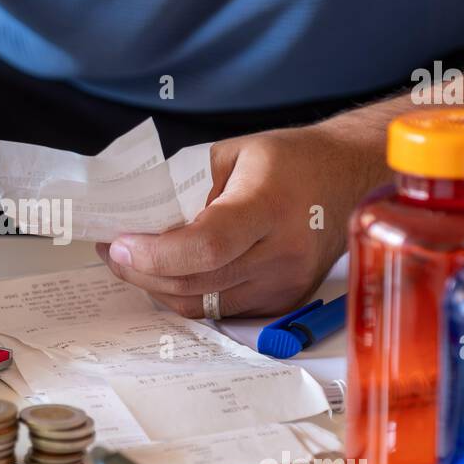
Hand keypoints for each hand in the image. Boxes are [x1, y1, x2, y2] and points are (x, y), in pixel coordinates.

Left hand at [96, 125, 384, 317]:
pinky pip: (219, 310)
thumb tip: (134, 215)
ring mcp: (285, 285)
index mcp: (269, 206)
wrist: (349, 178)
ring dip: (158, 287)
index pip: (207, 246)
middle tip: (114, 250)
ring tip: (133, 260)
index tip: (121, 243)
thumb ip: (184, 183)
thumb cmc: (291, 161)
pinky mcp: (283, 302)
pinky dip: (187, 294)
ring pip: (202, 305)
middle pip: (197, 282)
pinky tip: (170, 271)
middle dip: (142, 271)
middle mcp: (282, 253)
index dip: (156, 252)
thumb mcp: (233, 153)